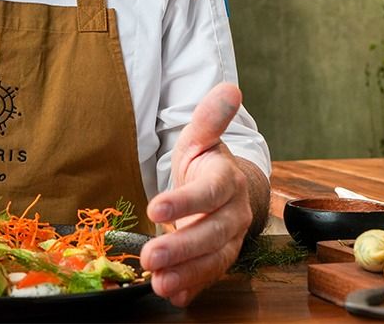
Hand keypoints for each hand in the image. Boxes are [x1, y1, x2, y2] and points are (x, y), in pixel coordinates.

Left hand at [139, 83, 252, 306]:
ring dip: (186, 274)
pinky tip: (173, 295)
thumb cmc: (205, 164)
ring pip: (213, 260)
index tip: (156, 208)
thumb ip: (210, 118)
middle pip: (212, 233)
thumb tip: (230, 88)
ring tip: (158, 283)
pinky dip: (192, 288)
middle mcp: (232, 213)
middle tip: (150, 257)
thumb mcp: (200, 138)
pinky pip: (209, 276)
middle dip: (182, 247)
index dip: (185, 201)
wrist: (223, 191)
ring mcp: (229, 239)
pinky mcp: (220, 259)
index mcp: (226, 180)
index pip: (209, 192)